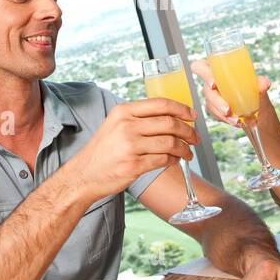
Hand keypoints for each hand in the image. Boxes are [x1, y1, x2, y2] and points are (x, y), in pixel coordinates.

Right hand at [60, 98, 197, 200]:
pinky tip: (174, 160)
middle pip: (169, 123)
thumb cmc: (102, 151)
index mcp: (123, 111)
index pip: (160, 104)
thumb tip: (170, 117)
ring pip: (170, 143)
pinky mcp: (134, 165)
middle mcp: (126, 126)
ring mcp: (130, 146)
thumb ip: (138, 118)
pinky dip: (174, 160)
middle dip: (188, 131)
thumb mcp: (115, 125)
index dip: (182, 109)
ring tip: (187, 152)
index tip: (192, 116)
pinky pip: (163, 160)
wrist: (84, 174)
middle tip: (195, 138)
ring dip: (184, 148)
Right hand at [189, 58, 271, 127]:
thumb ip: (261, 83)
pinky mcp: (215, 110)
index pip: (201, 66)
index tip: (214, 83)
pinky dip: (226, 119)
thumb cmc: (255, 92)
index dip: (203, 73)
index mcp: (218, 69)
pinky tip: (236, 121)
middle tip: (228, 109)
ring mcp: (212, 97)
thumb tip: (264, 83)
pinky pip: (215, 115)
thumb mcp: (259, 87)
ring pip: (210, 104)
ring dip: (222, 113)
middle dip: (216, 100)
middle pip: (206, 89)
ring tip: (237, 119)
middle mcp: (213, 82)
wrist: (259, 110)